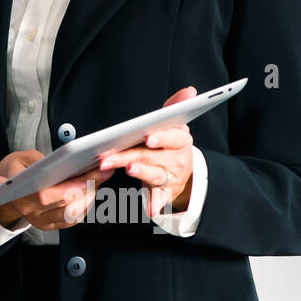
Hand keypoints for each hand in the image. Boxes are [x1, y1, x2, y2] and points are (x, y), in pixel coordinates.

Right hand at [0, 150, 113, 230]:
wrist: (3, 190)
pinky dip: (86, 205)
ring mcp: (41, 220)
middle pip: (65, 205)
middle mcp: (30, 212)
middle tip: (102, 172)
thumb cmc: (14, 171)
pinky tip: (91, 190)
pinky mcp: (50, 224)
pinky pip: (73, 219)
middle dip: (88, 188)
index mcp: (19, 195)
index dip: (69, 189)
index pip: (46, 196)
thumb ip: (41, 160)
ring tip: (99, 179)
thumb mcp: (22, 157)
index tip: (87, 178)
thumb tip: (66, 161)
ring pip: (73, 214)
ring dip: (90, 196)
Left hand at [98, 86, 197, 216]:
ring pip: (155, 175)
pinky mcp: (165, 192)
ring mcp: (171, 176)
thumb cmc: (171, 142)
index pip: (173, 137)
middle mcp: (177, 159)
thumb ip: (176, 106)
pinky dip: (155, 204)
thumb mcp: (174, 123)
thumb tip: (190, 91)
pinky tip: (149, 210)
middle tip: (110, 157)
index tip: (148, 138)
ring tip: (129, 171)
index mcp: (180, 140)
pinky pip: (159, 198)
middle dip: (130, 156)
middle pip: (153, 156)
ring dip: (142, 174)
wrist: (183, 169)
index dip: (161, 138)